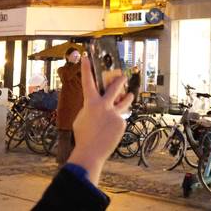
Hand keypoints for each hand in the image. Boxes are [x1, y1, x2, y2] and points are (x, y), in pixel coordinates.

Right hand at [68, 52, 135, 184]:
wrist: (90, 152)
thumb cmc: (83, 136)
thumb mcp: (81, 119)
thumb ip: (90, 109)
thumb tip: (97, 105)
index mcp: (90, 103)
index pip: (88, 82)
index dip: (86, 69)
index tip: (86, 57)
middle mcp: (104, 105)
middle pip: (115, 87)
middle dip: (120, 80)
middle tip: (123, 75)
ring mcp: (114, 113)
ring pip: (125, 101)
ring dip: (127, 97)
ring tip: (129, 95)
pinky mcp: (121, 122)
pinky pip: (121, 118)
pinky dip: (117, 122)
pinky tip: (111, 131)